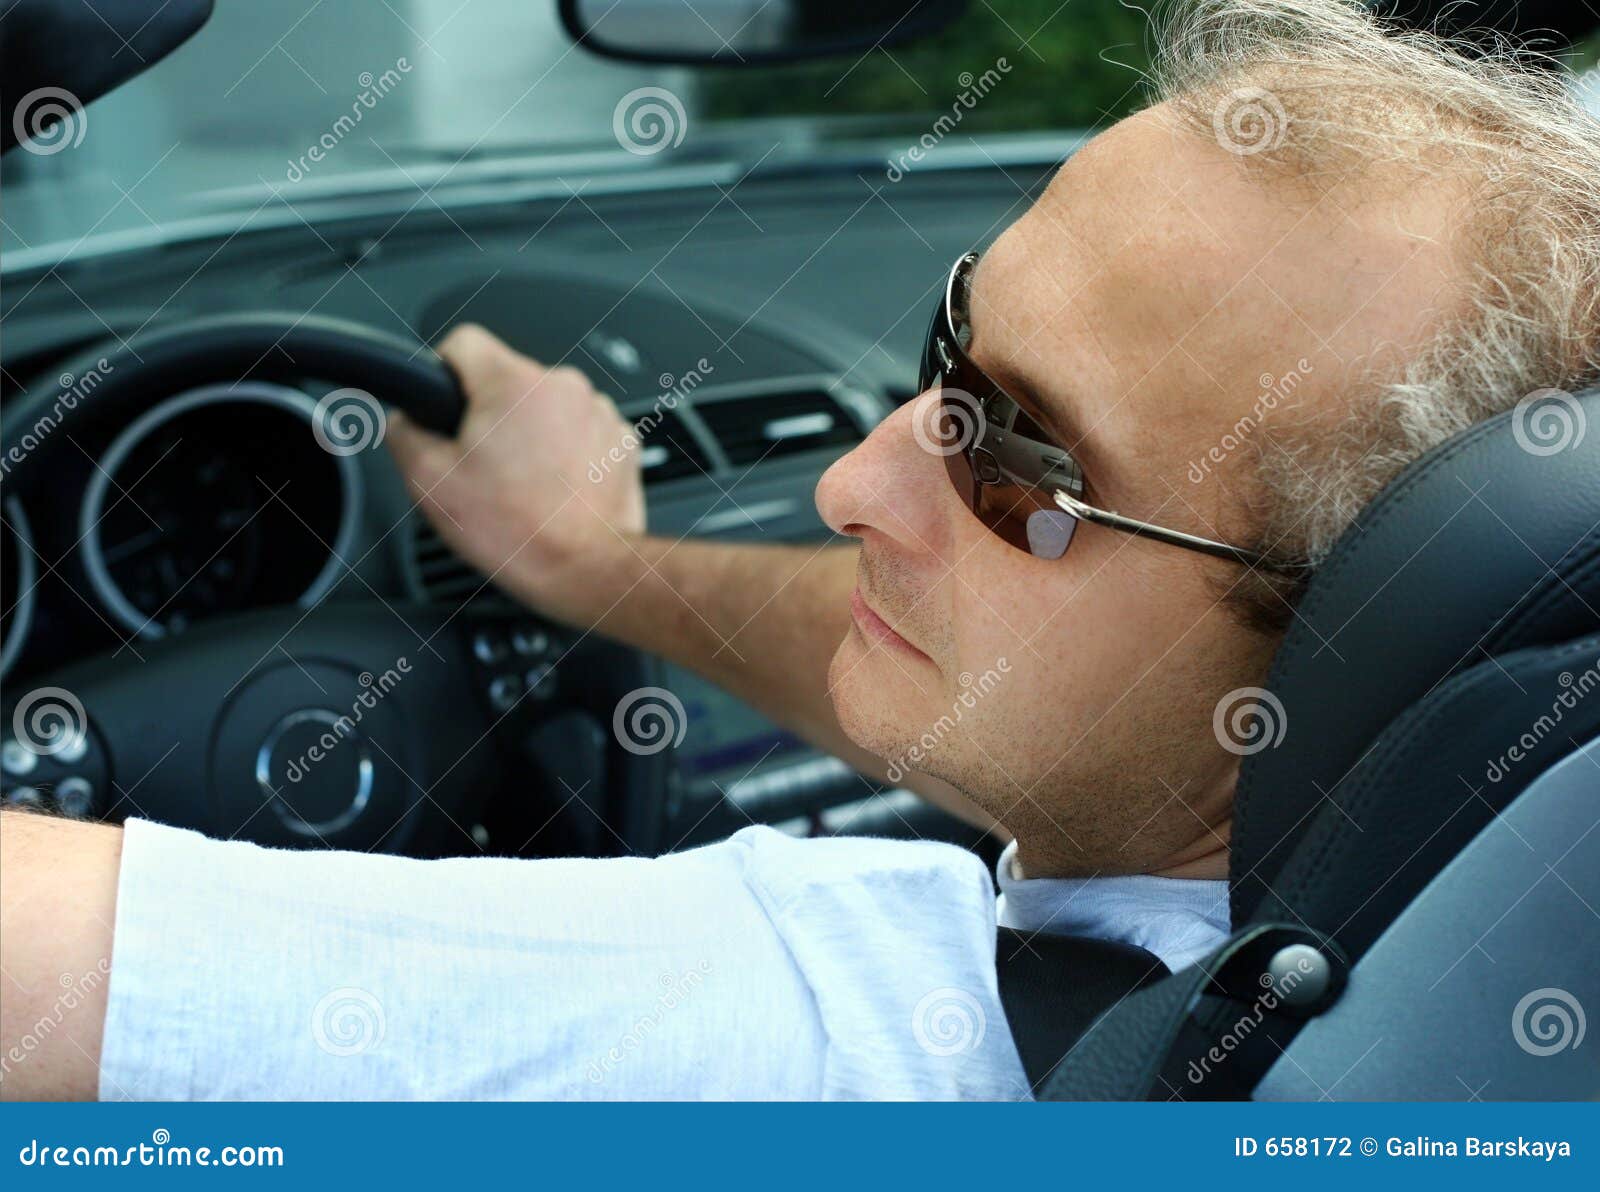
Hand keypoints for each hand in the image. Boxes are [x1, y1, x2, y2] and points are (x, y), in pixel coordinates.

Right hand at [387, 324, 644, 623]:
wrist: (585, 569)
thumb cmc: (519, 531)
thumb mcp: (429, 482)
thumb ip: (404, 433)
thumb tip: (403, 419)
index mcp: (514, 383)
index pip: (464, 343)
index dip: (443, 374)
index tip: (444, 407)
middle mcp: (564, 387)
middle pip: (507, 381)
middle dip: (489, 417)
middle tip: (482, 467)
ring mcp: (599, 413)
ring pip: (545, 409)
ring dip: (530, 437)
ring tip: (522, 486)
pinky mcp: (621, 441)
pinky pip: (579, 433)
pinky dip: (565, 455)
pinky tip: (553, 490)